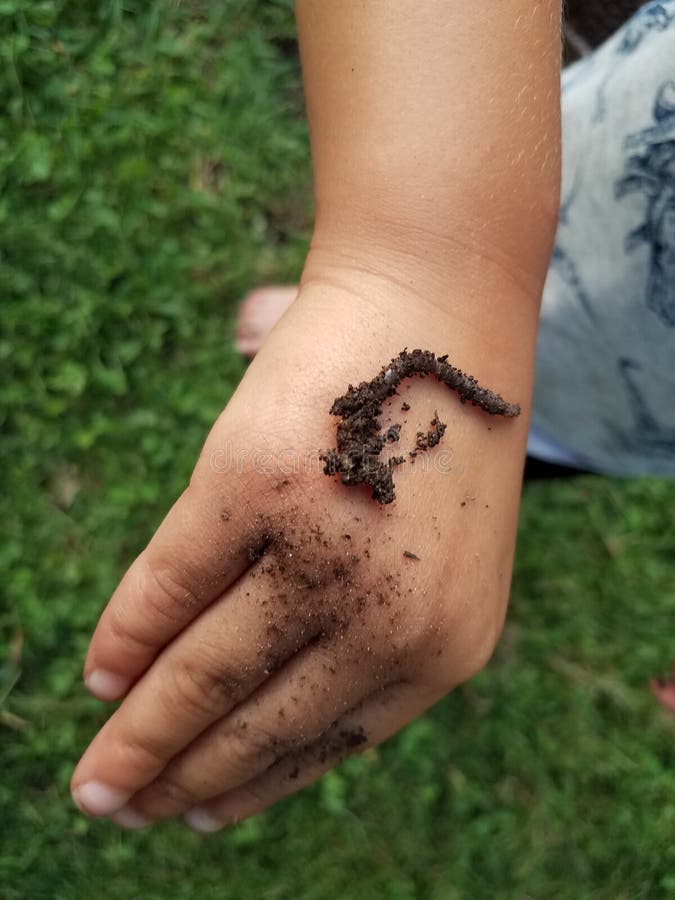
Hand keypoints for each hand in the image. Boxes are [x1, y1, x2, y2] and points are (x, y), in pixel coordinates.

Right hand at [70, 275, 530, 830]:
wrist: (436, 307)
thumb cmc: (427, 436)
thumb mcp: (426, 554)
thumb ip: (363, 630)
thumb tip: (252, 701)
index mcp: (444, 642)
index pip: (332, 741)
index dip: (257, 785)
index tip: (203, 813)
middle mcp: (389, 617)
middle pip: (262, 725)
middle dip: (183, 779)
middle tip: (124, 811)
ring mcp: (320, 553)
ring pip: (206, 674)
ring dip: (140, 735)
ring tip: (99, 781)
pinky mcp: (253, 488)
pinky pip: (168, 590)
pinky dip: (125, 637)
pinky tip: (97, 674)